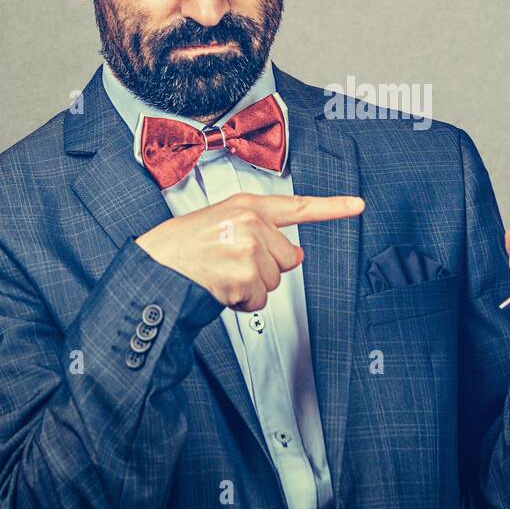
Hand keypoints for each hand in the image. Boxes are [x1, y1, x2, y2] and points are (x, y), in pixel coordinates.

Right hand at [136, 192, 365, 311]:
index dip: (332, 207)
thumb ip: (258, 232)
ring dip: (251, 288)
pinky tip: (220, 288)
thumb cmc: (180, 248)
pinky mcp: (246, 275)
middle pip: (288, 258)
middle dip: (264, 269)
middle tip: (229, 264)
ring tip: (220, 275)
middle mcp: (251, 223)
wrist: (152, 268)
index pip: (297, 206)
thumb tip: (295, 256)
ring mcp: (249, 249)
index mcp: (246, 206)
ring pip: (274, 281)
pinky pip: (260, 300)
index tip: (357, 205)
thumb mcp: (219, 222)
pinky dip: (242, 303)